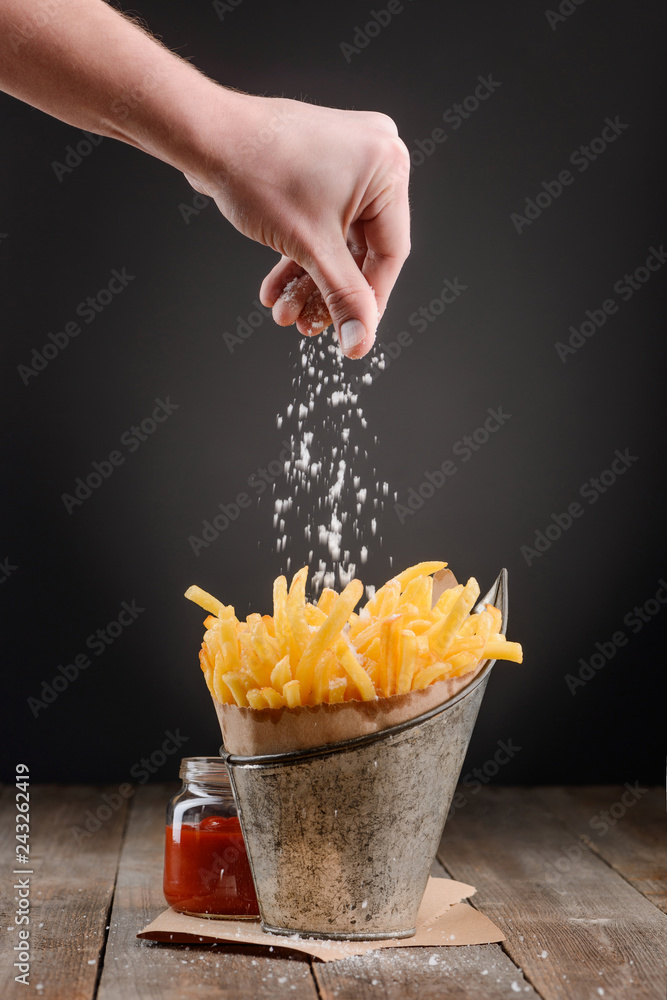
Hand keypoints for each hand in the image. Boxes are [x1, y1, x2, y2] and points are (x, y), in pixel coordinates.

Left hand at [185, 93, 410, 358]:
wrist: (206, 136)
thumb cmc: (258, 170)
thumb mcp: (311, 247)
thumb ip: (343, 298)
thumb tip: (360, 342)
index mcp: (389, 168)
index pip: (390, 253)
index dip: (370, 300)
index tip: (354, 334)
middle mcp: (374, 158)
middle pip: (361, 250)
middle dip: (327, 292)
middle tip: (308, 326)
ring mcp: (346, 161)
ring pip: (336, 241)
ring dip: (309, 281)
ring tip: (285, 312)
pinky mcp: (318, 167)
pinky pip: (320, 224)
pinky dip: (299, 255)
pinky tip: (276, 289)